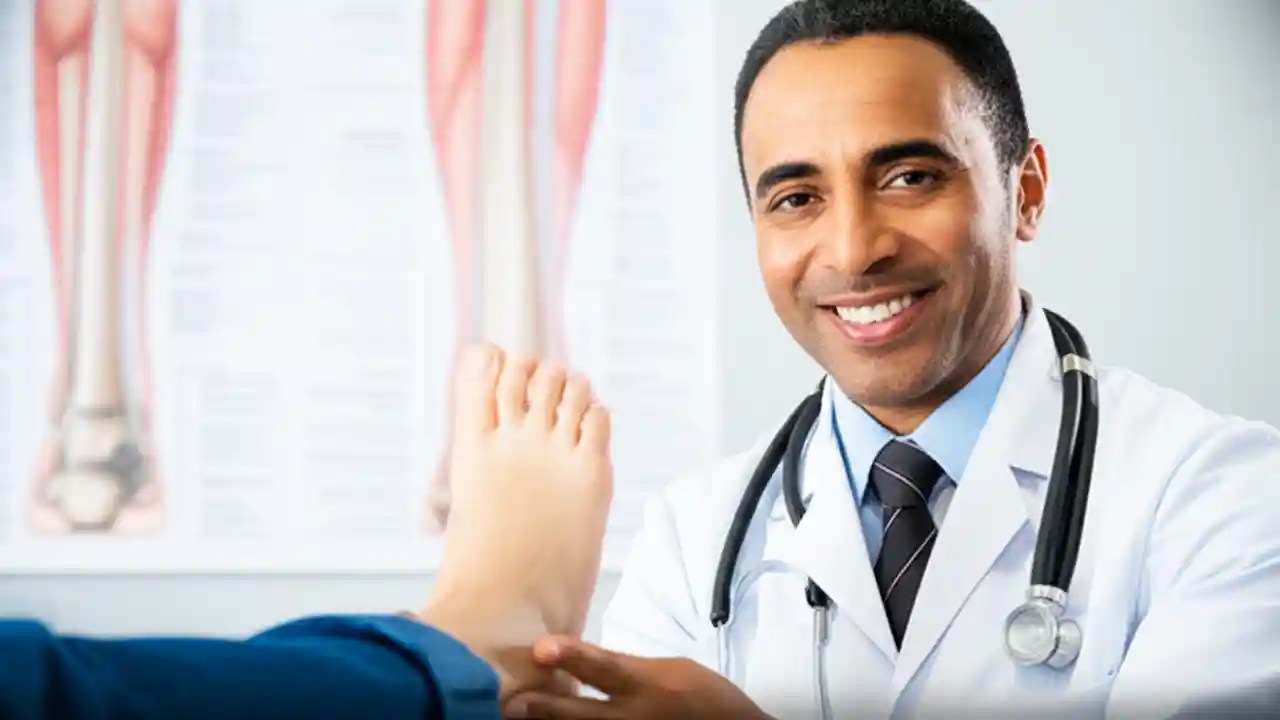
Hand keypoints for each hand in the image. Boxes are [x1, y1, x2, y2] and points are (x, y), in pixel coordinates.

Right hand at [417, 346, 613, 702]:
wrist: (509, 605)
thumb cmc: (480, 562)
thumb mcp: (466, 494)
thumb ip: (480, 450)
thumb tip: (473, 419)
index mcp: (471, 444)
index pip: (484, 367)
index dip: (499, 361)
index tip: (507, 370)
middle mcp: (513, 438)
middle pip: (532, 370)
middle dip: (541, 374)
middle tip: (548, 392)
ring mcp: (553, 451)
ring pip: (570, 384)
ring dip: (573, 389)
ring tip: (572, 408)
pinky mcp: (590, 471)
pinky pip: (598, 416)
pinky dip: (595, 415)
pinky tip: (589, 432)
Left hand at [505, 636, 771, 718]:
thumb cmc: (703, 697)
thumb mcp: (672, 671)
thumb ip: (627, 669)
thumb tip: (582, 662)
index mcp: (648, 685)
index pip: (605, 667)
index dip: (573, 657)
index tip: (542, 648)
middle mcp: (636, 717)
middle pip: (583, 714)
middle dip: (547, 709)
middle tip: (513, 703)